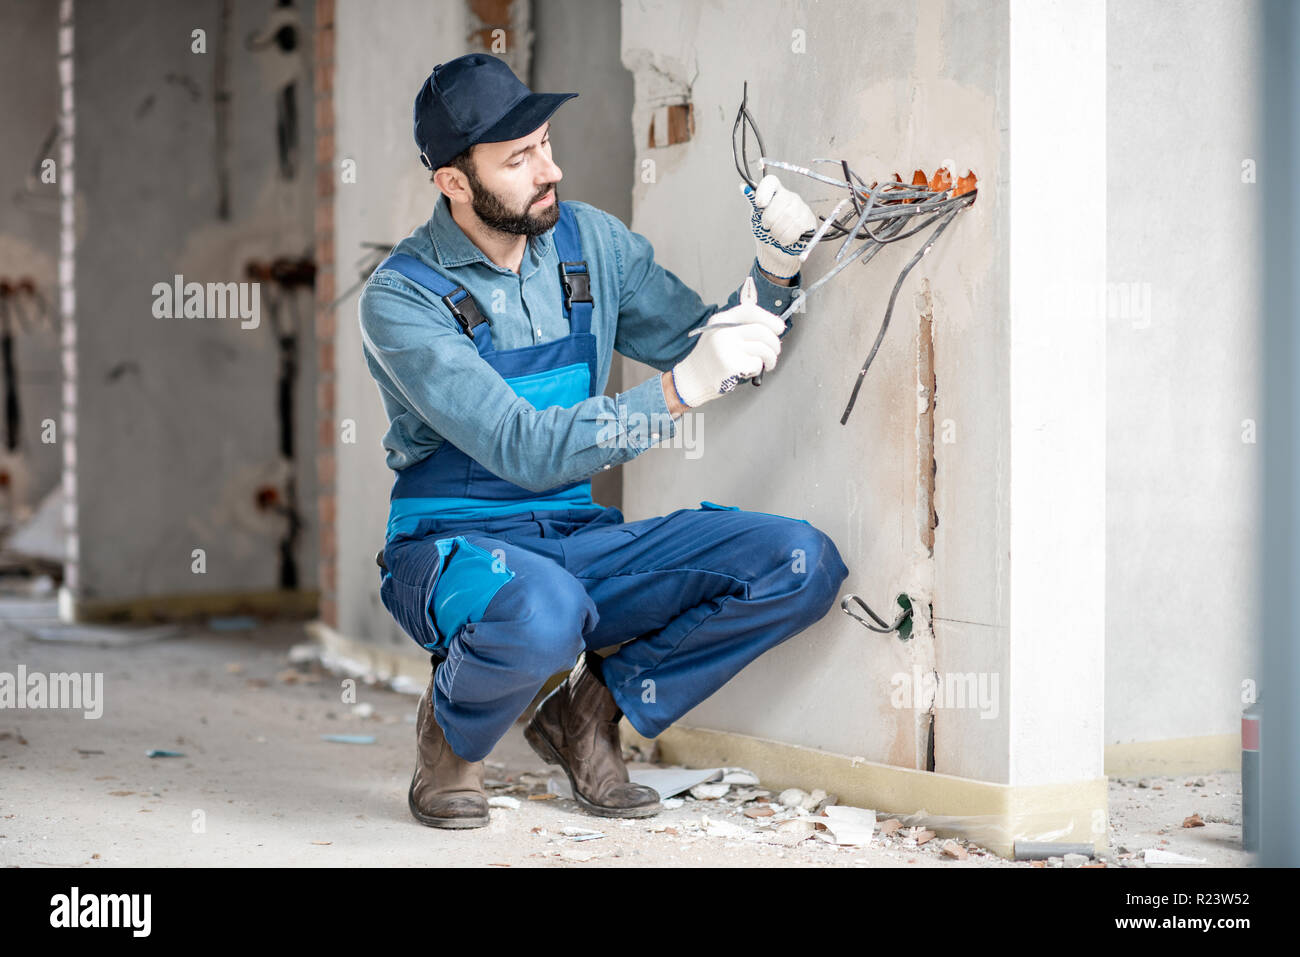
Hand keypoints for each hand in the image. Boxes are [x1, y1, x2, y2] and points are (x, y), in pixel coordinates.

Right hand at [671, 279, 781, 406]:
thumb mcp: (719, 334)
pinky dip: (758, 369)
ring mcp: (727, 348)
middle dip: (775, 344)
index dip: (769, 318)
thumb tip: (771, 328)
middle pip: (762, 331)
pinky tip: (748, 371)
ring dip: (771, 358)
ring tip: (767, 364)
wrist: (691, 379)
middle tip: (775, 352)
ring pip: (764, 349)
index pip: (750, 311)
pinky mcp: (732, 364)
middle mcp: (724, 331)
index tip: (779, 327)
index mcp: (721, 320)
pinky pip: (757, 364)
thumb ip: (739, 327)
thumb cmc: (710, 359)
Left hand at [742, 174, 817, 280]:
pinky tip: (786, 238)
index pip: (771, 182)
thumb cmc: (767, 231)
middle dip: (769, 219)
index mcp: (775, 193)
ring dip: (778, 231)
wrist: (778, 251)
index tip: (759, 205)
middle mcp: (790, 197)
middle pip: (779, 202)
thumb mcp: (757, 216)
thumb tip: (743, 186)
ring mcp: (801, 208)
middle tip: (767, 227)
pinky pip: (797, 227)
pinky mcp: (809, 220)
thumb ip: (753, 201)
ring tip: (776, 235)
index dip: (764, 191)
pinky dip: (787, 237)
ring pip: (788, 216)